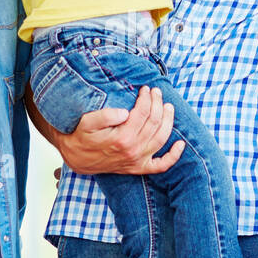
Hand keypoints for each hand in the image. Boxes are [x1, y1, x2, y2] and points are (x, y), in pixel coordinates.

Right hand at [54, 86, 184, 175]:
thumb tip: (125, 112)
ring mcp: (138, 160)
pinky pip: (161, 165)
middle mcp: (133, 150)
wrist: (77, 158)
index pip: (143, 112)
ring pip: (162, 138)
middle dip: (158, 103)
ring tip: (168, 106)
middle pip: (155, 122)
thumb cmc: (82, 137)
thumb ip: (105, 116)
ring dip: (168, 120)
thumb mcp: (87, 122)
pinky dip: (174, 156)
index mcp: (122, 138)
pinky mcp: (138, 168)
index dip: (146, 98)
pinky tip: (181, 144)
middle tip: (156, 92)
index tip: (145, 89)